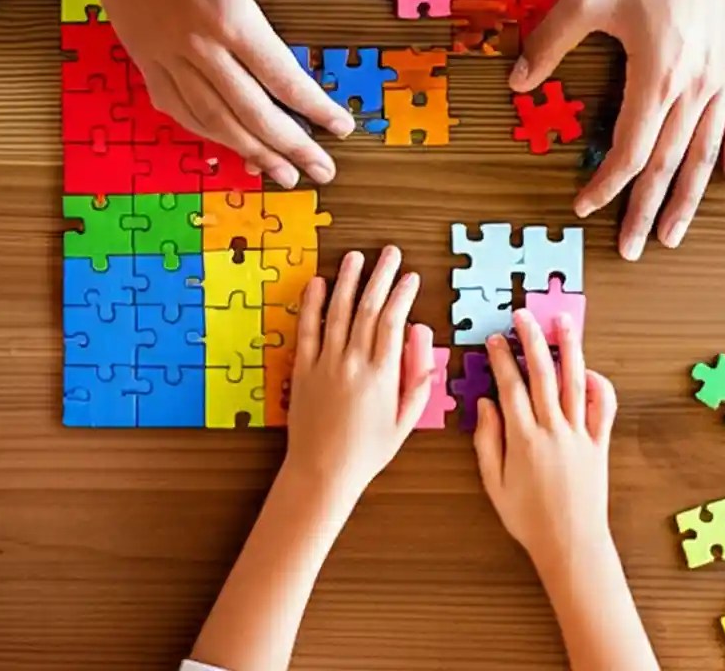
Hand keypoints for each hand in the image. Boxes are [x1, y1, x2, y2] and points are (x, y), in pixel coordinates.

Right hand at [87, 0, 364, 188]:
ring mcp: (161, 50)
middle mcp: (194, 43)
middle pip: (250, 112)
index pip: (282, 78)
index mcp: (227, 15)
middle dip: (289, 146)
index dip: (315, 108)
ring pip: (208, 116)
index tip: (339, 128)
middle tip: (318, 170)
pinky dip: (198, 127)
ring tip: (276, 172)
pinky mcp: (138, 47)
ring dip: (247, 150)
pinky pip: (169, 101)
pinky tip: (218, 139)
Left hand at [286, 247, 435, 497]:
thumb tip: (422, 336)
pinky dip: (311, 304)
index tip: (411, 277)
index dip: (403, 295)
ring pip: (338, 311)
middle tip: (390, 253)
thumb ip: (418, 378)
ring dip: (348, 280)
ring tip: (356, 257)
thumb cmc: (368, 451)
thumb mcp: (405, 420)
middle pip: (369, 308)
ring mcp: (326, 364)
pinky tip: (317, 282)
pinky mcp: (303, 370)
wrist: (323, 471)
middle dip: (382, 276)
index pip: (394, 322)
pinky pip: (307, 329)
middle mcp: (354, 363)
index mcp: (383, 375)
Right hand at [473, 309, 618, 566]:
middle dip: (531, 340)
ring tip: (562, 322)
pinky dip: (600, 385)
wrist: (571, 542)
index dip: (500, 359)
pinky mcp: (600, 443)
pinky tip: (590, 369)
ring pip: (574, 382)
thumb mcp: (494, 483)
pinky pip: (604, 408)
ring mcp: (580, 434)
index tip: (494, 339)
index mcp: (523, 439)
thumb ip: (487, 441)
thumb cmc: (528, 518)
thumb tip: (485, 404)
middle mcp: (553, 430)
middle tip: (523, 316)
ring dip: (568, 348)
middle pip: (542, 374)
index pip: (510, 386)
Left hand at [512, 0, 724, 259]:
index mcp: (658, 76)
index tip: (585, 207)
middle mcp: (696, 87)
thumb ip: (551, 42)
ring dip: (688, 198)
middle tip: (633, 250)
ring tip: (674, 234)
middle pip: (667, 164)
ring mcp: (723, 77)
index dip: (607, 184)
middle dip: (646, 210)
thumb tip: (517, 82)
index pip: (630, 150)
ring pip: (704, 152)